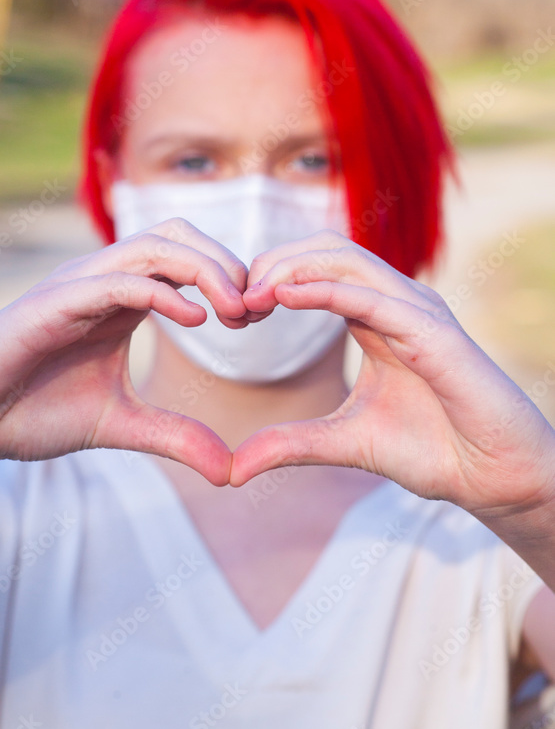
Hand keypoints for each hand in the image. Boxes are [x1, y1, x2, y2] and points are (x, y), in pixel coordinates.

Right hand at [0, 220, 250, 485]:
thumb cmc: (35, 412)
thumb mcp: (122, 425)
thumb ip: (176, 436)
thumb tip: (231, 470)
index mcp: (123, 296)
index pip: (187, 256)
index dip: (230, 276)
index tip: (260, 317)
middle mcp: (102, 279)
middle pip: (178, 234)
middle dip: (226, 262)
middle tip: (255, 310)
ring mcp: (77, 286)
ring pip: (151, 245)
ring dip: (203, 269)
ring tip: (235, 311)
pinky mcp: (52, 304)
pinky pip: (114, 280)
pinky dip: (159, 291)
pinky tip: (194, 318)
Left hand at [232, 230, 554, 523]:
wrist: (494, 479)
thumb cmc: (434, 451)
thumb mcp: (343, 443)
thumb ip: (290, 444)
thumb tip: (233, 468)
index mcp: (378, 316)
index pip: (318, 269)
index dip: (272, 279)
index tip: (235, 312)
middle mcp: (398, 302)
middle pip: (327, 250)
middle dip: (275, 264)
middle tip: (235, 299)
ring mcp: (418, 312)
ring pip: (348, 259)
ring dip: (292, 269)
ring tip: (252, 296)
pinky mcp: (434, 333)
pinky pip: (374, 297)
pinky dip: (326, 290)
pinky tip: (286, 298)